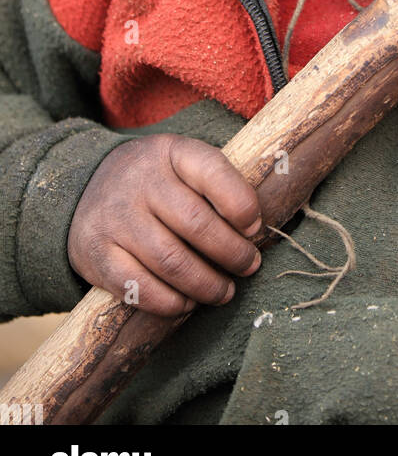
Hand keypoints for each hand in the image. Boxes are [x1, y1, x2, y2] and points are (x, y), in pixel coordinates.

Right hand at [67, 135, 262, 316]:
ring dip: (206, 284)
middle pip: (195, 223)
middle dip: (232, 252)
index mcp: (170, 152)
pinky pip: (138, 288)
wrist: (85, 187)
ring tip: (225, 291)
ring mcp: (115, 218)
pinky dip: (169, 303)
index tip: (255, 228)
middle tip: (249, 267)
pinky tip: (186, 303)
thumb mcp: (183, 164)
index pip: (212, 170)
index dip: (240, 203)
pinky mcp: (96, 254)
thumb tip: (253, 232)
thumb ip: (217, 186)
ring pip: (171, 261)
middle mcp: (139, 181)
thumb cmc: (155, 181)